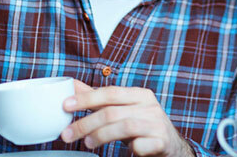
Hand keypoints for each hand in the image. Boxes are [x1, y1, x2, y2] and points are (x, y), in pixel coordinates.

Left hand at [61, 80, 193, 155]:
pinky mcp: (161, 141)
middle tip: (68, 134)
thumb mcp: (123, 109)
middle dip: (86, 123)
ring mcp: (157, 124)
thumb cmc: (141, 125)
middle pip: (113, 112)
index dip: (87, 98)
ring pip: (124, 127)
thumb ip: (99, 99)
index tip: (66, 105)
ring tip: (87, 143)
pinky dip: (130, 148)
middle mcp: (150, 106)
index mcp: (140, 94)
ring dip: (101, 136)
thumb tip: (72, 85)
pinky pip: (141, 145)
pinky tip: (125, 150)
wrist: (170, 145)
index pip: (110, 92)